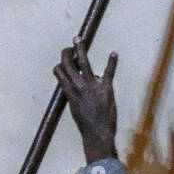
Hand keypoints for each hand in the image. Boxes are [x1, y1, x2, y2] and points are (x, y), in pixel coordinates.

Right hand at [54, 37, 118, 164]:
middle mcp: (78, 87)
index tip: (64, 59)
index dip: (60, 64)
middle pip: (68, 64)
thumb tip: (75, 85)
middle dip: (66, 52)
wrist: (97, 133)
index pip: (59, 72)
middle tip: (69, 46)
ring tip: (78, 40)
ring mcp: (92, 86)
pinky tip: (113, 53)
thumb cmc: (86, 123)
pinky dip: (112, 62)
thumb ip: (73, 94)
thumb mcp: (74, 108)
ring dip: (80, 49)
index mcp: (69, 92)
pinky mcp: (106, 88)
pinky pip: (109, 72)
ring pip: (83, 63)